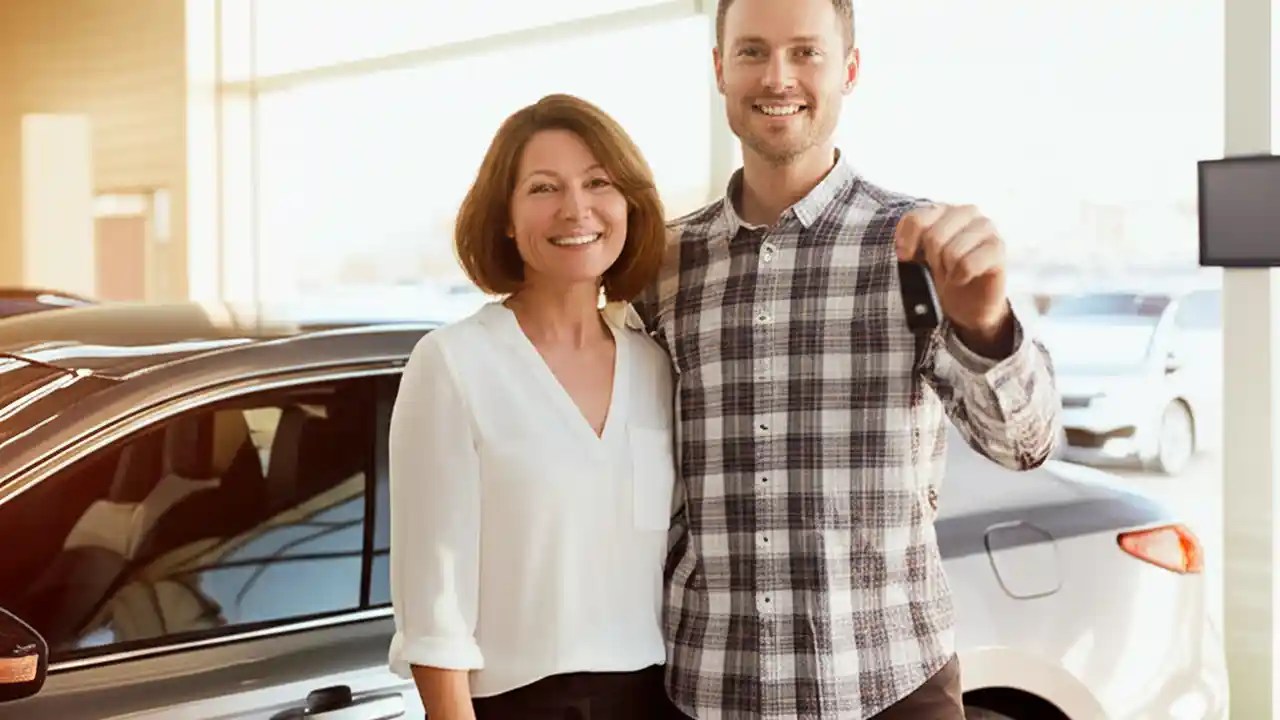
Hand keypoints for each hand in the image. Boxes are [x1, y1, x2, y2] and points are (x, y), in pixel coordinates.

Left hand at [894, 203, 1014, 354]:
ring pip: (952, 252)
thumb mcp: (921, 254)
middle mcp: (967, 212)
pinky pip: (968, 265)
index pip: (916, 219)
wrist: (970, 301)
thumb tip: (902, 250)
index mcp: (944, 209)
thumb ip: (910, 242)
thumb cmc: (944, 272)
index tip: (905, 257)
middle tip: (939, 267)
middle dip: (932, 260)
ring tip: (953, 272)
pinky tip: (963, 278)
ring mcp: (986, 227)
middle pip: (934, 237)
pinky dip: (960, 277)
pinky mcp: (998, 247)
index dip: (907, 242)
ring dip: (948, 270)